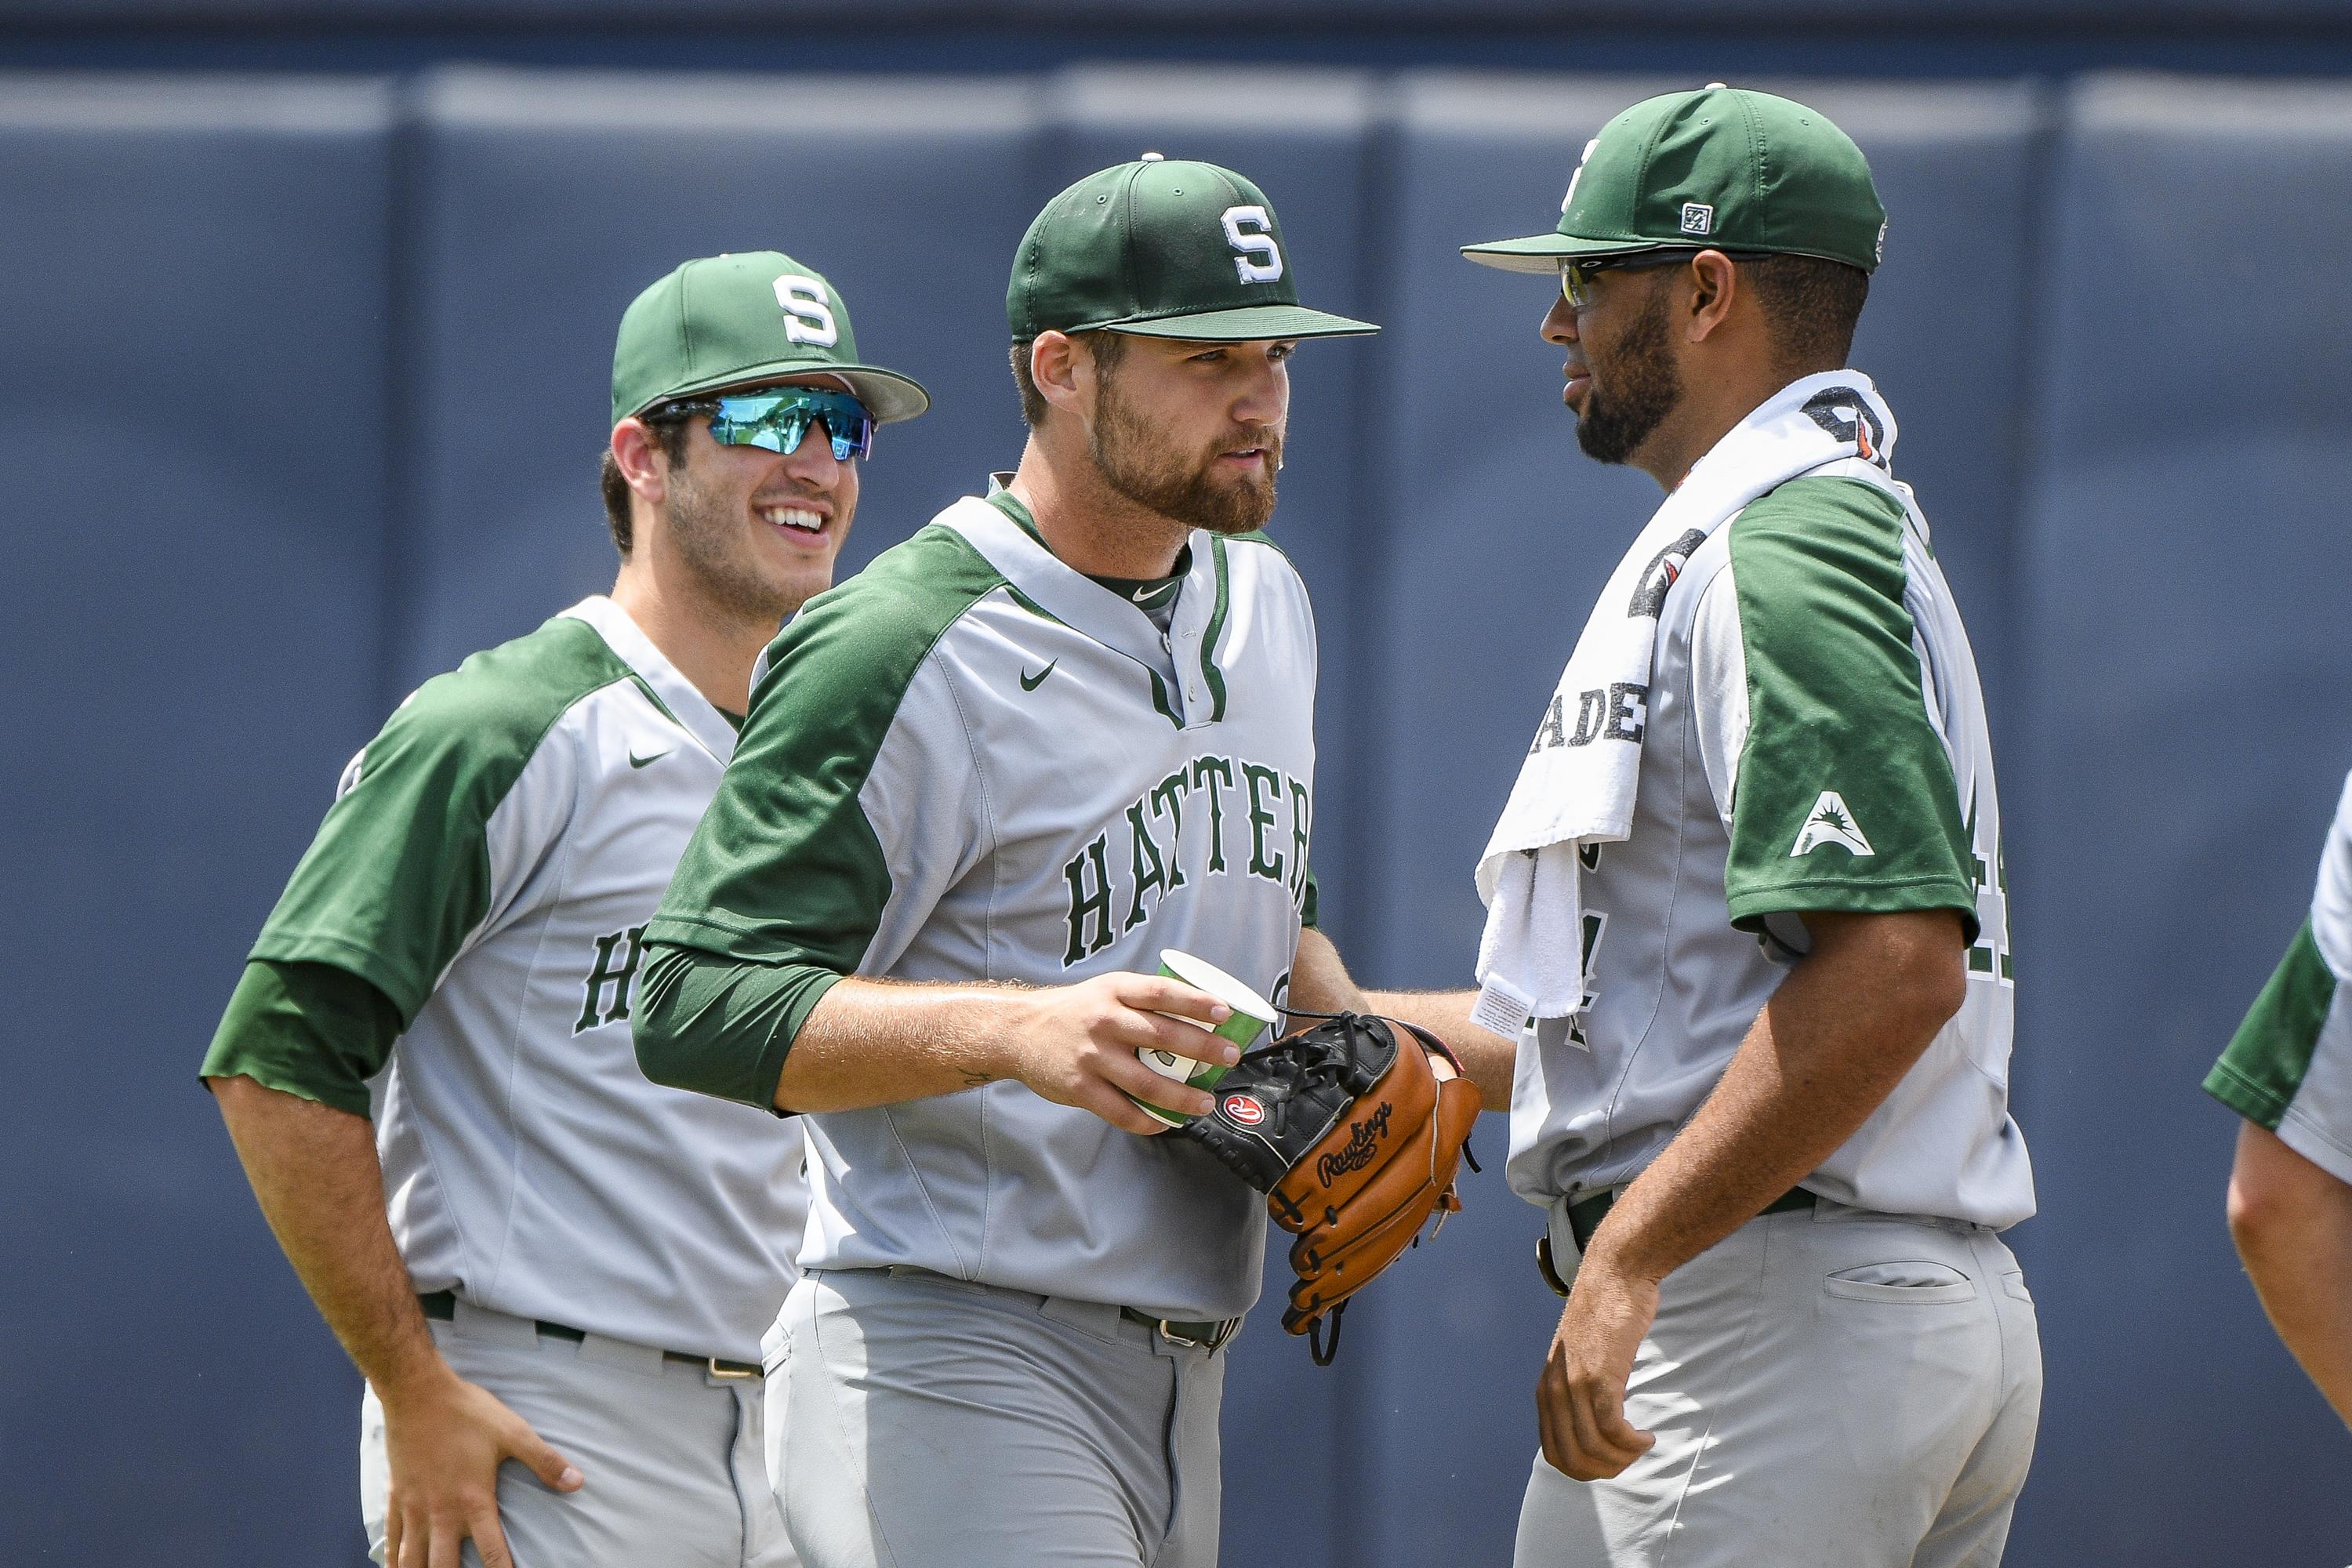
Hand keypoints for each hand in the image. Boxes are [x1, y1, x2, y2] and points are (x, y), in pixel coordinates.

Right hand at [380, 1365, 581, 1567]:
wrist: (417, 1393)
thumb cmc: (467, 1412)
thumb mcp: (513, 1433)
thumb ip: (545, 1461)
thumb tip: (577, 1483)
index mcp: (474, 1500)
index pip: (492, 1551)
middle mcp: (442, 1512)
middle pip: (444, 1566)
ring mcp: (416, 1507)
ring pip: (413, 1560)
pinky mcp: (396, 1497)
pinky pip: (391, 1537)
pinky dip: (392, 1558)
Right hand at [1002, 972, 1236, 1134]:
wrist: (1020, 1032)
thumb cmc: (1077, 1012)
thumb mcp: (1107, 991)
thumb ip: (1143, 1001)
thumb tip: (1200, 1016)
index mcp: (1115, 991)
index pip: (1161, 993)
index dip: (1196, 1002)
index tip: (1225, 1012)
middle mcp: (1104, 1020)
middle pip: (1162, 1036)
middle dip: (1202, 1049)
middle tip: (1229, 1057)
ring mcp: (1092, 1056)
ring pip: (1147, 1082)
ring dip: (1183, 1095)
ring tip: (1206, 1101)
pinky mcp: (1081, 1088)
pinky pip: (1122, 1111)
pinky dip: (1149, 1120)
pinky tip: (1167, 1121)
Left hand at [1536, 1251, 1660, 1480]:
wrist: (1615, 1274)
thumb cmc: (1606, 1314)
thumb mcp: (1579, 1357)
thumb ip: (1577, 1388)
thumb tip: (1592, 1422)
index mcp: (1546, 1388)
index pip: (1553, 1452)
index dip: (1583, 1469)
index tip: (1610, 1463)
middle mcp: (1554, 1389)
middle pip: (1572, 1458)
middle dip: (1604, 1471)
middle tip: (1629, 1460)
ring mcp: (1575, 1383)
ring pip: (1593, 1448)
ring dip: (1622, 1459)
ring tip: (1642, 1447)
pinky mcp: (1602, 1376)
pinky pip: (1613, 1429)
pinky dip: (1632, 1443)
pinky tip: (1647, 1437)